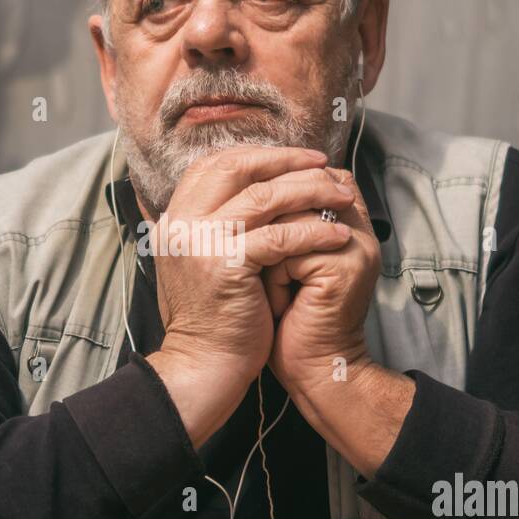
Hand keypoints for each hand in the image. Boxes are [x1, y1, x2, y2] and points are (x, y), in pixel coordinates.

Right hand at [142, 146, 355, 446]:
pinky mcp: (226, 265)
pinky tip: (339, 235)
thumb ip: (218, 223)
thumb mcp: (203, 259)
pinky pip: (280, 236)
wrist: (204, 364)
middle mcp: (182, 223)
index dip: (260, 154)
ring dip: (310, 190)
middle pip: (238, 168)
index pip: (216, 163)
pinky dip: (314, 231)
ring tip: (342, 195)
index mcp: (176, 217)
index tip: (297, 158)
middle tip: (324, 165)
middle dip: (287, 162)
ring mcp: (200, 241)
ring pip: (264, 196)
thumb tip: (257, 188)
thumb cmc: (215, 315)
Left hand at [262, 166, 381, 396]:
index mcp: (346, 219)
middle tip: (245, 249)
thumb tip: (236, 183)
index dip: (271, 190)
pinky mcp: (344, 269)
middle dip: (263, 215)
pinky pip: (292, 246)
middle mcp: (357, 226)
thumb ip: (277, 220)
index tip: (245, 222)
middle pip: (302, 184)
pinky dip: (273, 273)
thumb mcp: (281, 258)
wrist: (311, 368)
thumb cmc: (288, 316)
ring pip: (292, 212)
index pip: (310, 175)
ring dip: (264, 243)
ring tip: (259, 277)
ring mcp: (355, 245)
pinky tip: (272, 298)